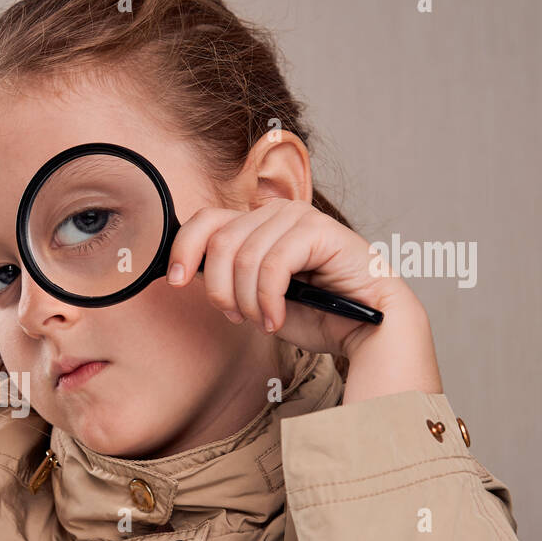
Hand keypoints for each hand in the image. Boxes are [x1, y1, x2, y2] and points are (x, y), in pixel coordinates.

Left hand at [165, 197, 419, 359]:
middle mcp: (275, 212)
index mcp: (256, 222)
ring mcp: (298, 217)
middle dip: (221, 291)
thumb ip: (227, 277)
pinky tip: (277, 319)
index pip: (205, 220)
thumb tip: (187, 271)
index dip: (183, 249)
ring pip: (243, 258)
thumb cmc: (314, 313)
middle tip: (237, 318)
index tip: (175, 281)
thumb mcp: (255, 296)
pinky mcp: (319, 231)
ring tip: (264, 321)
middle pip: (220, 243)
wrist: (366, 328)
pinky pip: (272, 266)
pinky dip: (268, 300)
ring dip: (248, 301)